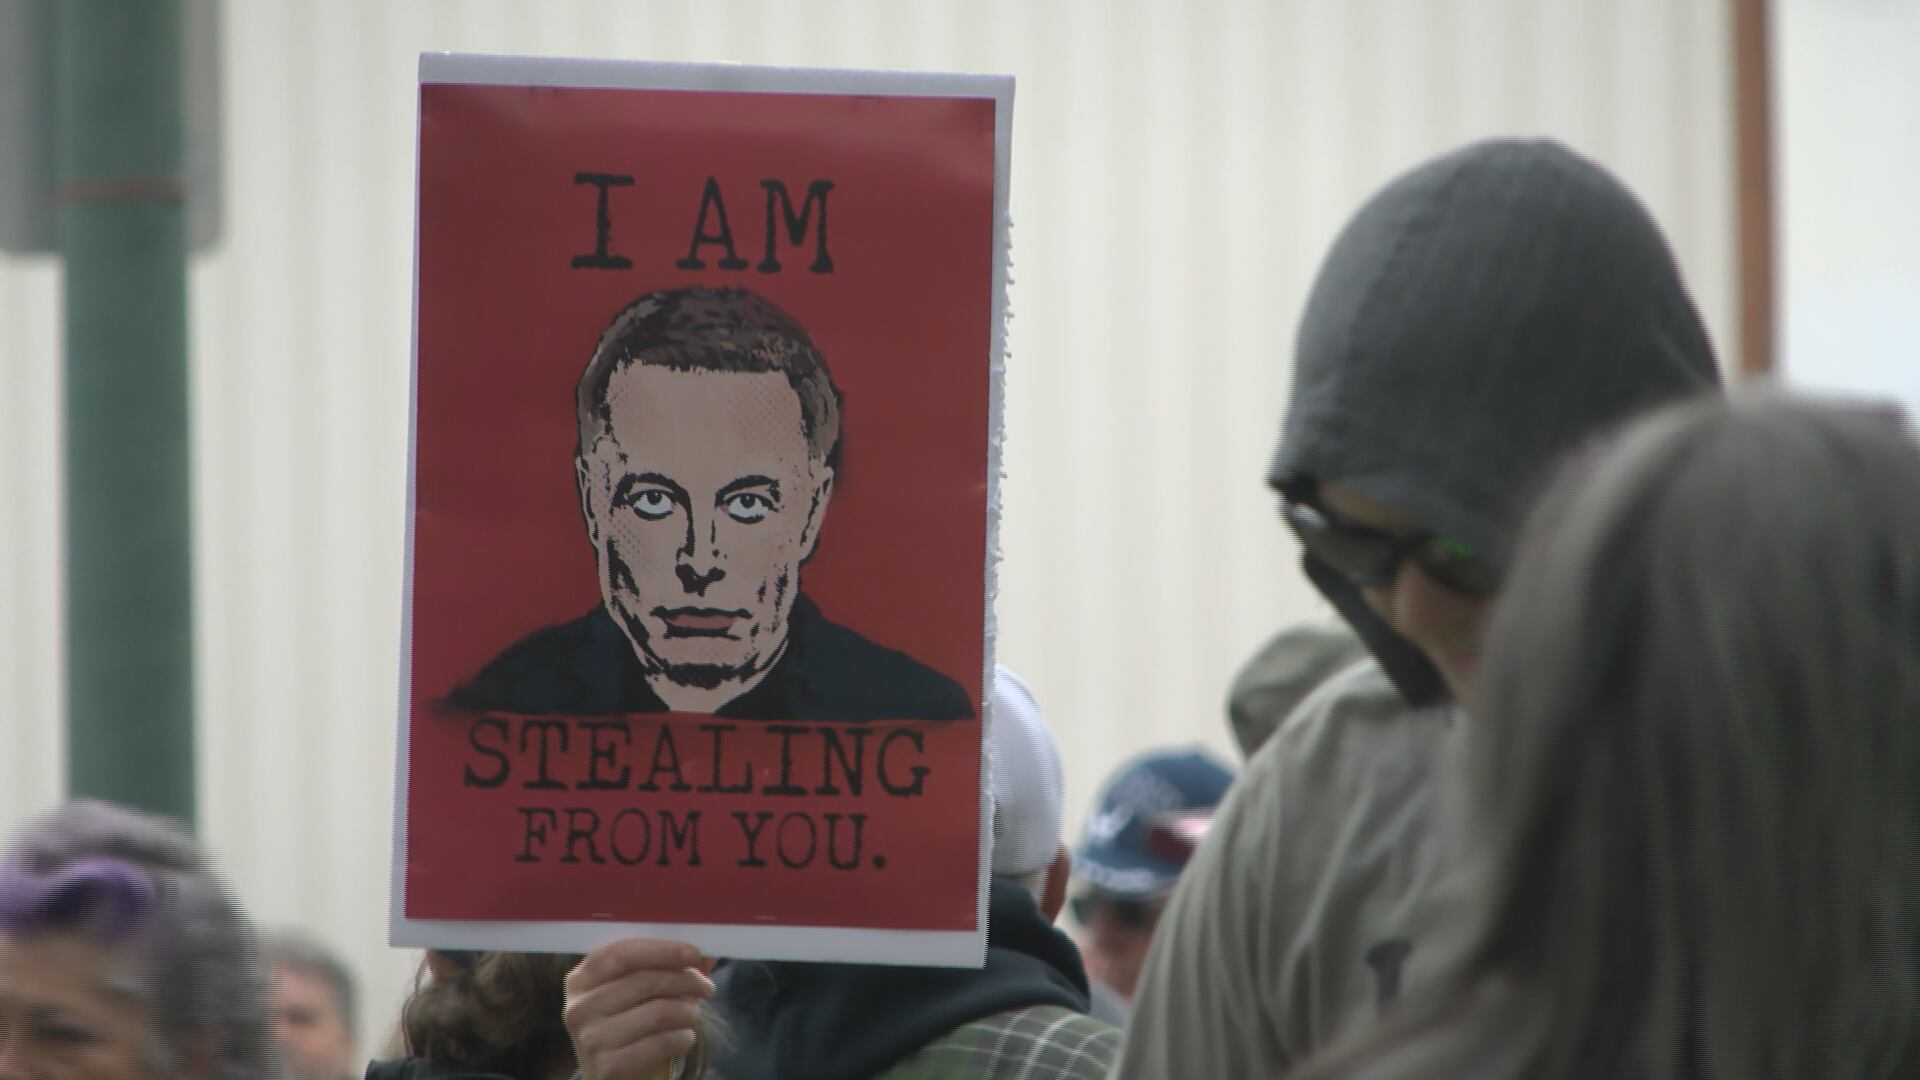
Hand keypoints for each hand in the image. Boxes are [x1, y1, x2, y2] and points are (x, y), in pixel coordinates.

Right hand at [565, 939, 714, 1079]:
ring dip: (689, 1012)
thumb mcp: (635, 990)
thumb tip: (707, 952)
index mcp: (582, 979)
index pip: (623, 953)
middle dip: (686, 980)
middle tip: (706, 986)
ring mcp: (592, 1039)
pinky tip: (683, 1037)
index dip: (662, 950)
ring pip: (660, 1012)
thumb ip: (665, 966)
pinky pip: (664, 1042)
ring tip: (692, 1015)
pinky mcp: (610, 1066)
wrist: (612, 1074)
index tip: (694, 953)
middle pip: (646, 981)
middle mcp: (580, 1008)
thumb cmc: (629, 1022)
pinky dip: (684, 1037)